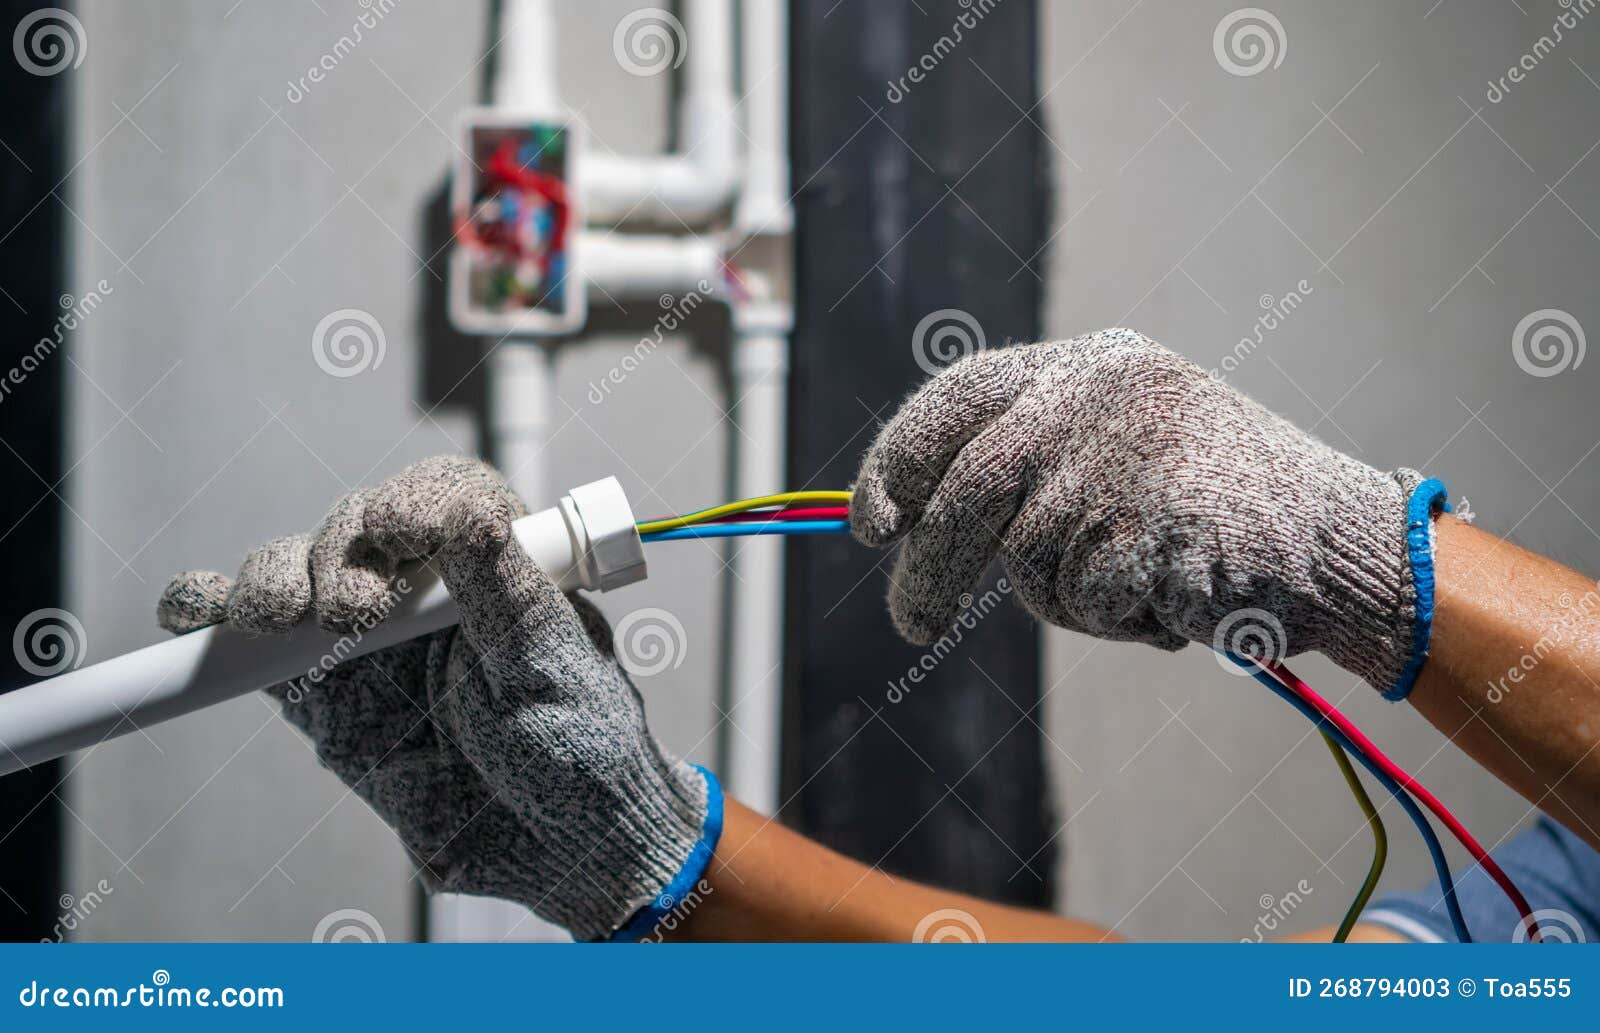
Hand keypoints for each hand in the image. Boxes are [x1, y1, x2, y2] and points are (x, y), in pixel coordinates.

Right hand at [156, 456, 719, 941]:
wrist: (562, 855)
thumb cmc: (584, 753)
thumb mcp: (554, 667)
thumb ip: (503, 590)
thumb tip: (465, 511)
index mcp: (497, 567)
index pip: (444, 499)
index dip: (414, 503)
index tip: (400, 528)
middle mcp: (429, 595)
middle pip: (357, 532)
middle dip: (340, 555)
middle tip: (352, 609)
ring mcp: (371, 646)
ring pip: (297, 580)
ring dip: (272, 580)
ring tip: (278, 614)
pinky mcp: (328, 701)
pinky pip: (258, 654)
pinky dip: (213, 622)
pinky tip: (192, 614)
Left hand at [850, 329, 1436, 694]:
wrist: (1345, 542)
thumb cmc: (1220, 508)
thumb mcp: (1123, 449)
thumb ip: (1034, 463)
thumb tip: (918, 521)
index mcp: (1090, 364)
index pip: (957, 396)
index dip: (897, 460)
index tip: (872, 522)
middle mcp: (1098, 396)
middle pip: (966, 493)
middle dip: (928, 571)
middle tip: (910, 622)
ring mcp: (1124, 456)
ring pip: (1028, 563)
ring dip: (1072, 600)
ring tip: (1150, 578)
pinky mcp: (1151, 522)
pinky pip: (1087, 600)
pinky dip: (1121, 620)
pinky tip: (1182, 595)